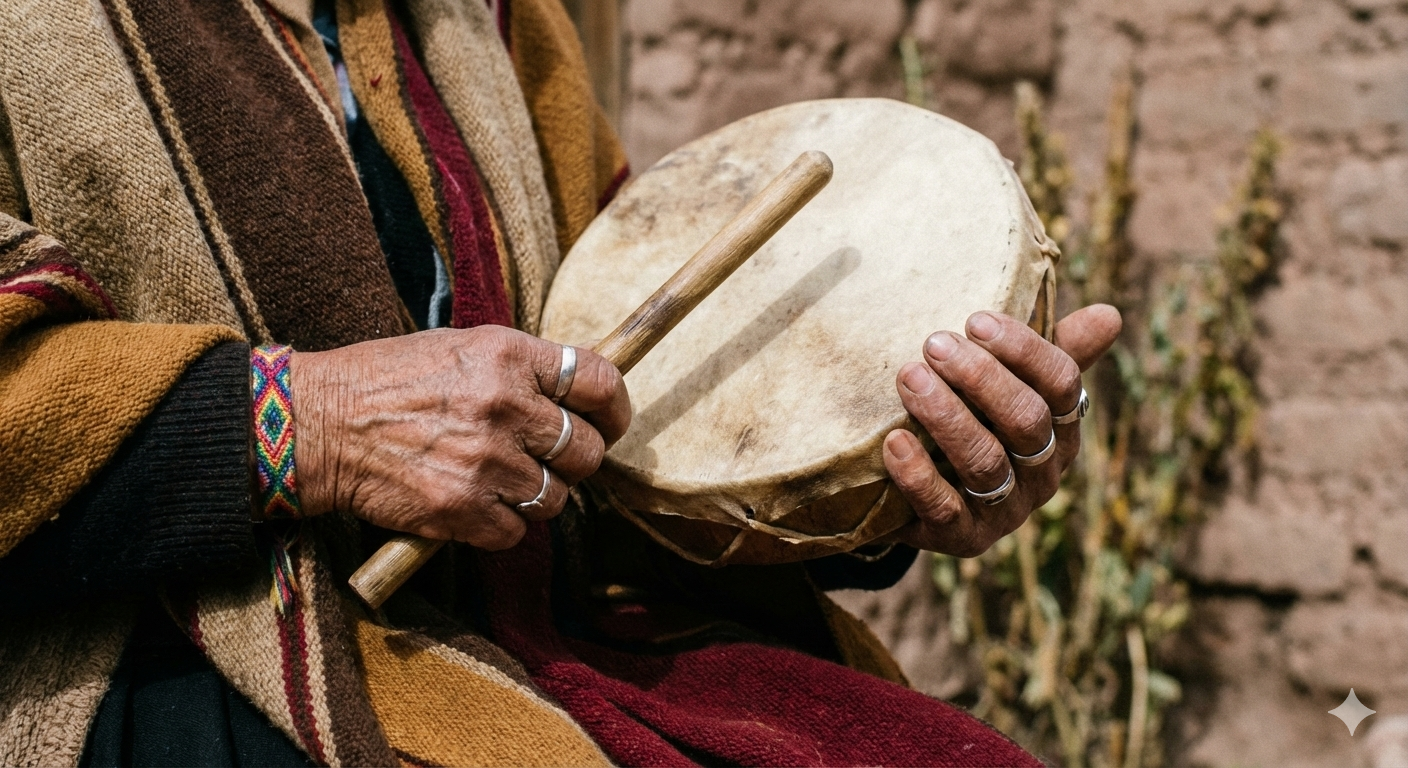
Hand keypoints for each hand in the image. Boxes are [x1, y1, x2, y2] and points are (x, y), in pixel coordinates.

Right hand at [289, 326, 629, 548]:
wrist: (318, 423)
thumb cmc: (388, 382)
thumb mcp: (461, 348)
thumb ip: (522, 369)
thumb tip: (579, 397)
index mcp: (508, 354)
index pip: (600, 382)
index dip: (615, 409)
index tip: (610, 422)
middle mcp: (505, 405)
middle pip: (588, 451)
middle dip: (573, 461)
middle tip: (544, 459)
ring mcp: (485, 460)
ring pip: (556, 498)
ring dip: (535, 496)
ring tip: (496, 479)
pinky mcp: (462, 509)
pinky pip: (516, 532)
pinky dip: (500, 526)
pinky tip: (472, 504)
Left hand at [883, 305, 1120, 556]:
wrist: (915, 495)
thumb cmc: (974, 421)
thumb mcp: (1009, 384)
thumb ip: (1053, 350)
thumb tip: (1110, 314)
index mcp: (1062, 429)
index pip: (1060, 384)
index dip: (1023, 350)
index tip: (976, 321)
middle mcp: (1043, 473)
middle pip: (1025, 420)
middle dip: (980, 378)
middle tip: (934, 344)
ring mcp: (1006, 511)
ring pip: (986, 462)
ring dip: (947, 417)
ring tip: (909, 379)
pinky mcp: (963, 539)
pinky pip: (945, 510)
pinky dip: (919, 475)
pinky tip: (895, 442)